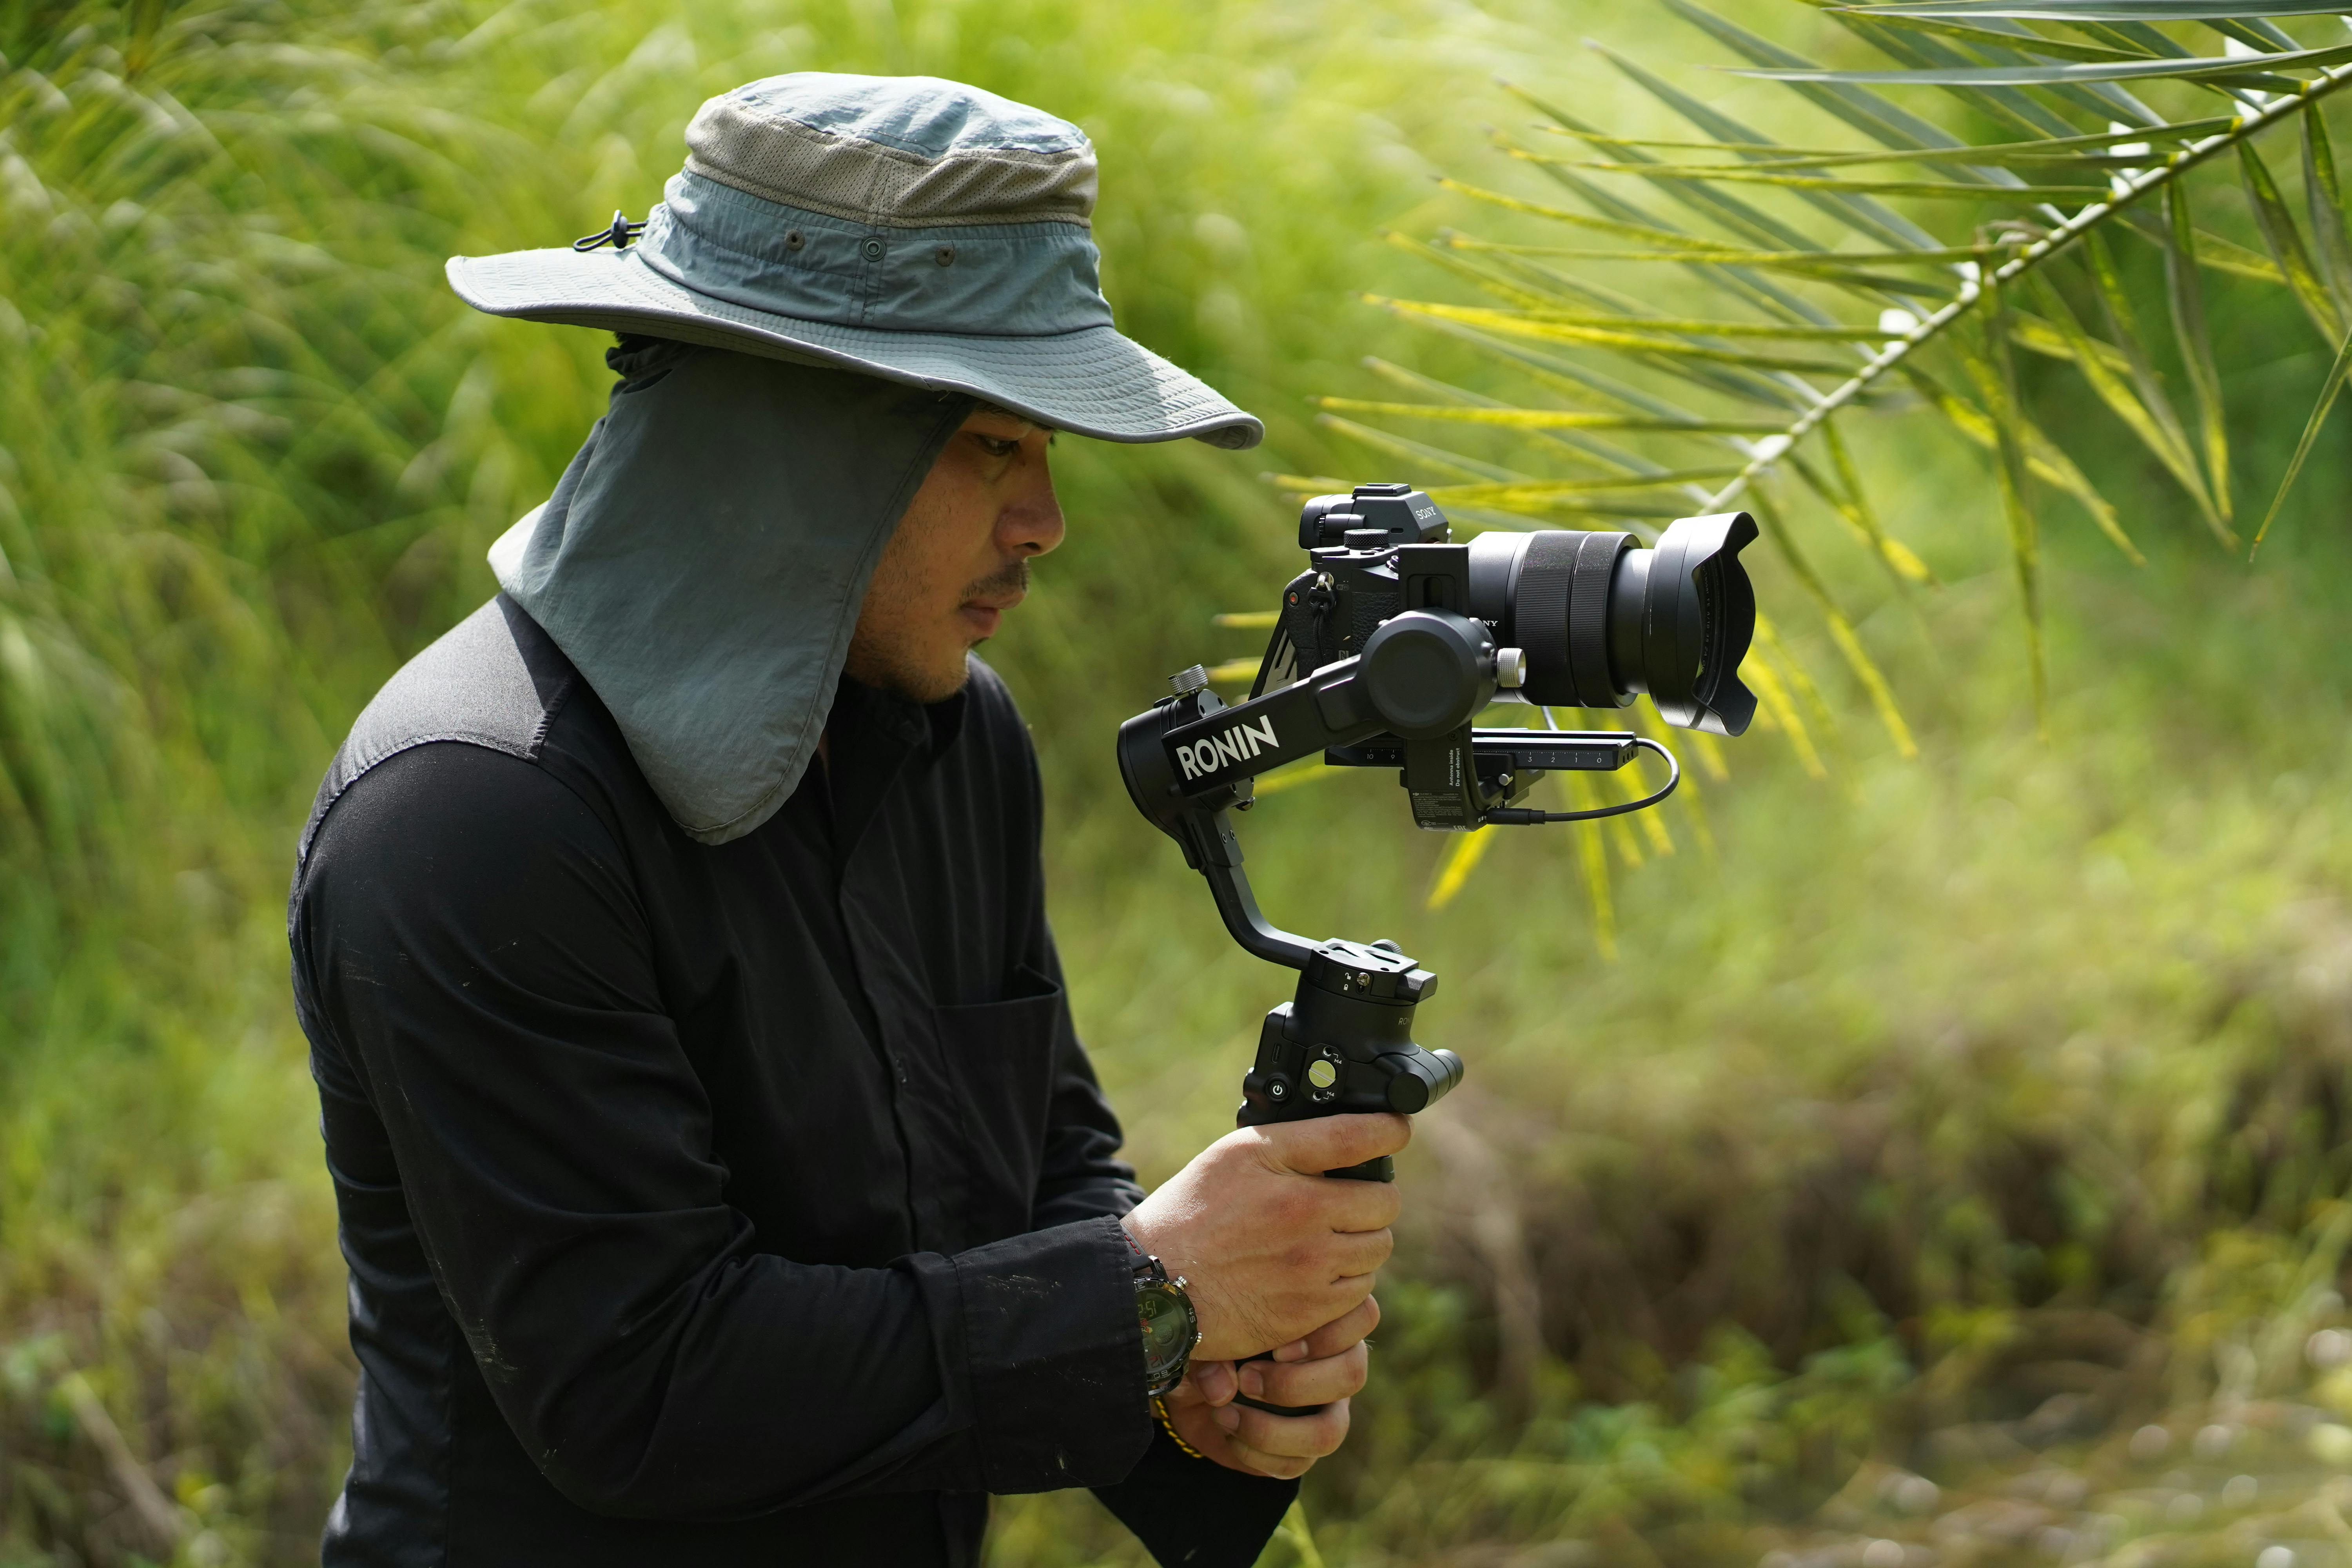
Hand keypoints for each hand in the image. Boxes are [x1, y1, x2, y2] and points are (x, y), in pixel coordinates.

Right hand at [1122, 1114, 1407, 1360]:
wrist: (1154, 1285)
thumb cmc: (1191, 1212)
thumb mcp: (1236, 1154)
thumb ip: (1300, 1140)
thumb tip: (1355, 1129)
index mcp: (1290, 1175)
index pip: (1365, 1139)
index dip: (1390, 1129)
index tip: (1395, 1128)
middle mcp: (1307, 1222)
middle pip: (1384, 1204)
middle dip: (1370, 1197)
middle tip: (1345, 1197)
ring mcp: (1312, 1273)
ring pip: (1377, 1250)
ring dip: (1362, 1240)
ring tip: (1328, 1235)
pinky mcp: (1309, 1315)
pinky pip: (1359, 1293)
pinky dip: (1347, 1280)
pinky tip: (1317, 1270)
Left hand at [1159, 1297, 1378, 1479]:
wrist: (1188, 1381)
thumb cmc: (1209, 1337)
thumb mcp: (1206, 1328)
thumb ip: (1216, 1346)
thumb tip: (1222, 1389)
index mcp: (1325, 1322)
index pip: (1364, 1315)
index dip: (1329, 1334)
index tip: (1278, 1348)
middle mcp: (1334, 1365)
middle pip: (1352, 1374)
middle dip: (1295, 1383)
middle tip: (1246, 1378)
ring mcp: (1324, 1411)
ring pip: (1331, 1431)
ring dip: (1273, 1430)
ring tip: (1226, 1414)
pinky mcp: (1302, 1450)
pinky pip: (1299, 1463)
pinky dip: (1258, 1455)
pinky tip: (1227, 1434)